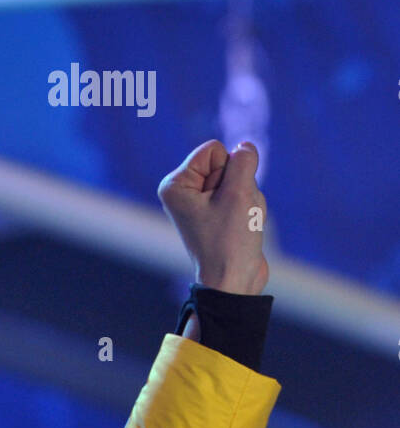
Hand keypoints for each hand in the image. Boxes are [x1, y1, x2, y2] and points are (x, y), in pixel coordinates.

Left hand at [157, 140, 267, 295]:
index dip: (228, 171)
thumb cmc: (230, 241)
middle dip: (240, 186)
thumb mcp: (240, 192)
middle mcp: (185, 192)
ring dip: (248, 199)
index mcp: (176, 185)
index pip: (214, 150)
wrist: (234, 281)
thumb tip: (244, 147)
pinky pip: (246, 194)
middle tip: (233, 216)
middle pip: (228, 163)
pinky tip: (245, 227)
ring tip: (239, 224)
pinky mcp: (219, 212)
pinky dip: (251, 208)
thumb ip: (244, 160)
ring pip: (241, 179)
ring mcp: (202, 203)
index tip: (221, 203)